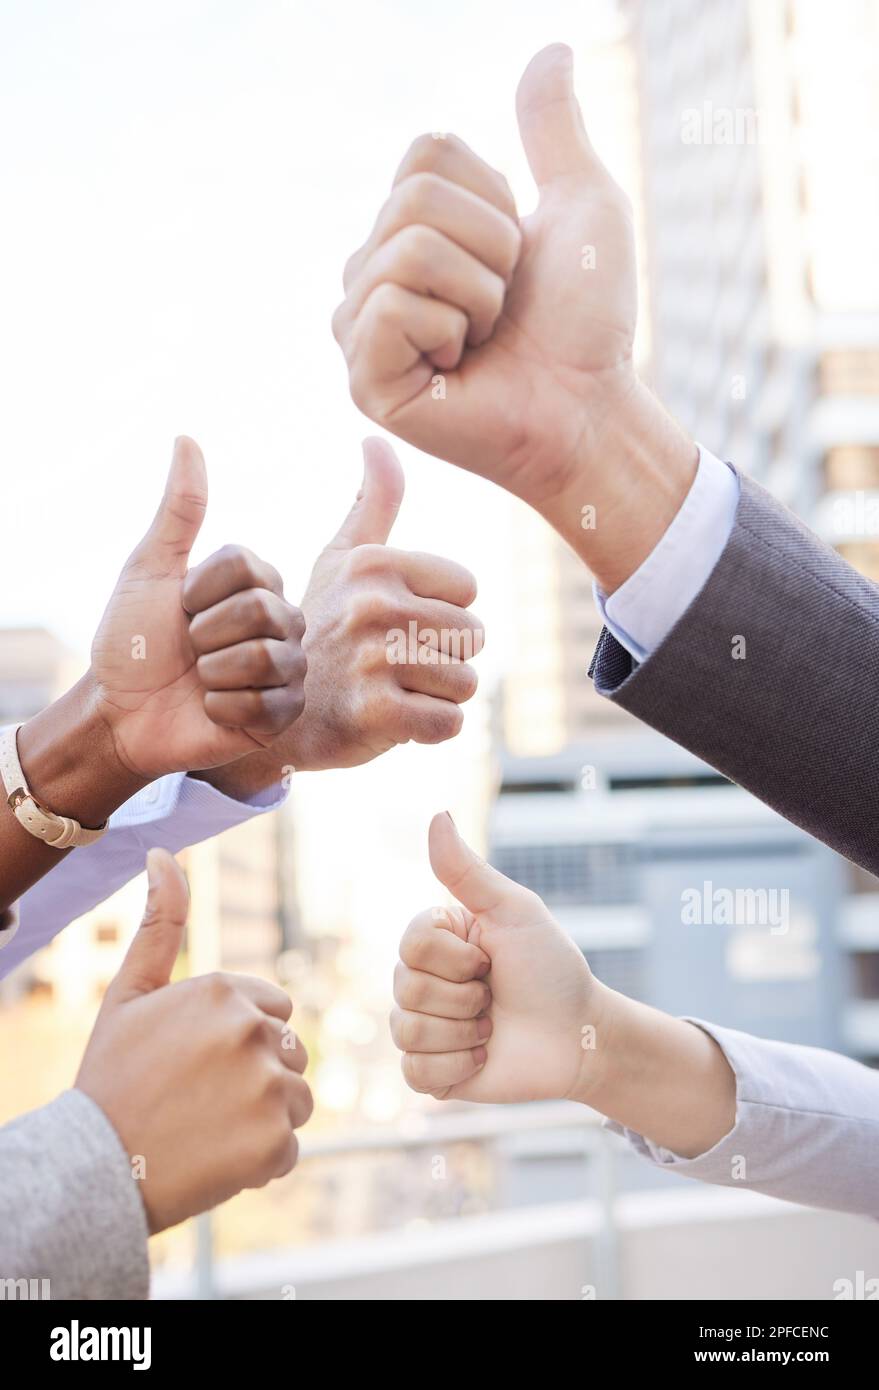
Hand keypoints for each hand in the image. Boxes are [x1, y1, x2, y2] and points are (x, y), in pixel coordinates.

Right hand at [76, 849, 311, 1233]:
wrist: (93, 1170)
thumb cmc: (113, 1079)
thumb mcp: (130, 994)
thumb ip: (160, 924)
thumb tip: (164, 853)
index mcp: (224, 990)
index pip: (276, 1011)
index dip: (241, 1040)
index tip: (197, 1063)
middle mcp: (252, 1029)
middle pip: (291, 1053)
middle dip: (257, 1077)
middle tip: (199, 1101)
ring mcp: (267, 1085)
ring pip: (297, 1099)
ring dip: (264, 1119)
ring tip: (207, 1129)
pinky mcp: (275, 1140)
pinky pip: (290, 1148)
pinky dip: (261, 1162)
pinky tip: (216, 1159)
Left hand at [89, 436, 306, 779]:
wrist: (122, 713)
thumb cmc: (133, 642)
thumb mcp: (149, 569)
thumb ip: (179, 510)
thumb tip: (187, 439)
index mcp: (257, 584)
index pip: (249, 568)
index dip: (201, 591)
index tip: (181, 609)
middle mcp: (282, 621)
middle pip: (261, 612)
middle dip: (206, 635)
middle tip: (190, 650)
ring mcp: (287, 668)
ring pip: (263, 658)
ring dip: (212, 674)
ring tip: (201, 681)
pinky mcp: (284, 714)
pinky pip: (266, 704)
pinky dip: (224, 708)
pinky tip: (213, 710)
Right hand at [203, 436, 483, 794]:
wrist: (270, 709)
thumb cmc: (322, 629)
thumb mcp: (340, 560)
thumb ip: (372, 502)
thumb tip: (376, 439)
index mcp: (375, 564)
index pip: (467, 589)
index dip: (442, 612)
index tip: (398, 625)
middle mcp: (374, 605)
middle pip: (473, 636)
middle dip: (445, 657)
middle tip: (395, 665)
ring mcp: (374, 661)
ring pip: (466, 682)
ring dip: (439, 696)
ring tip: (394, 690)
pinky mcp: (378, 713)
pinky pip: (450, 723)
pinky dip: (430, 730)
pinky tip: (394, 721)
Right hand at [333, 44, 637, 509]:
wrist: (590, 407)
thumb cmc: (587, 322)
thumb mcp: (582, 204)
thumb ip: (553, 130)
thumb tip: (553, 49)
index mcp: (410, 229)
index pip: (425, 152)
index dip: (492, 197)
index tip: (516, 257)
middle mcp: (373, 272)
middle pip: (413, 199)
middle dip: (490, 248)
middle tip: (506, 307)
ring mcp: (361, 329)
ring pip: (407, 249)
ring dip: (479, 293)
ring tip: (486, 339)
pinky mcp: (363, 379)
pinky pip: (393, 305)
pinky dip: (450, 330)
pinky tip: (458, 369)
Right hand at [391, 812, 607, 1102]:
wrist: (580, 1035)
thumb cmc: (551, 967)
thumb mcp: (514, 911)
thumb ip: (468, 870)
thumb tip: (437, 814)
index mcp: (435, 939)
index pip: (411, 944)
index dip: (456, 958)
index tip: (491, 957)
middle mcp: (421, 979)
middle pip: (405, 988)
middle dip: (465, 996)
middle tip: (495, 995)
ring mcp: (423, 1025)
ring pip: (407, 1031)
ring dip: (463, 1031)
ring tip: (490, 1027)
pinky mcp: (431, 1071)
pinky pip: (413, 1073)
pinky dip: (455, 1067)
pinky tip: (481, 1056)